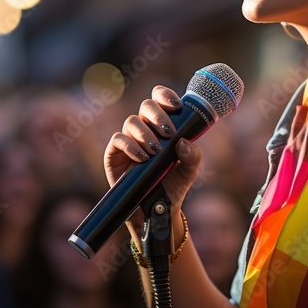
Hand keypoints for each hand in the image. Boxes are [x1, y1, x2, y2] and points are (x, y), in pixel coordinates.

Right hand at [103, 85, 203, 228]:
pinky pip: (118, 139)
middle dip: (158, 115)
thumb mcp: (189, 172)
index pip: (160, 99)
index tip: (177, 106)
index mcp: (163, 125)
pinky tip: (142, 158)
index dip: (165, 96)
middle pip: (146, 106)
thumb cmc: (173, 186)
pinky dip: (130, 145)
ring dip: (145, 133)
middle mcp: (145, 128)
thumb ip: (193, 156)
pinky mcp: (114, 154)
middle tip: (169, 133)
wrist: (157, 211)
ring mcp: (129, 140)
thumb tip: (184, 142)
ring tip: (156, 152)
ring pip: (132, 121)